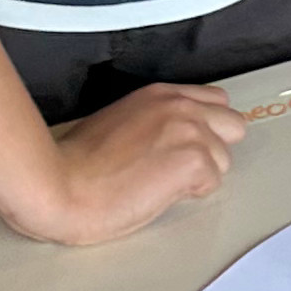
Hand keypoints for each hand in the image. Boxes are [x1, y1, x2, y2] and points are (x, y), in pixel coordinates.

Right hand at [20, 82, 246, 244]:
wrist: (57, 186)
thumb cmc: (76, 165)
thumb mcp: (120, 123)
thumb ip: (154, 122)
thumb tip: (170, 141)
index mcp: (161, 96)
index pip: (215, 102)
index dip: (204, 129)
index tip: (185, 147)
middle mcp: (181, 107)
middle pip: (232, 125)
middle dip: (212, 149)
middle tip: (177, 169)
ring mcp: (190, 131)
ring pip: (224, 158)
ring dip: (200, 176)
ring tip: (158, 185)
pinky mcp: (193, 160)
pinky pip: (212, 183)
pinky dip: (190, 194)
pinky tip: (158, 195)